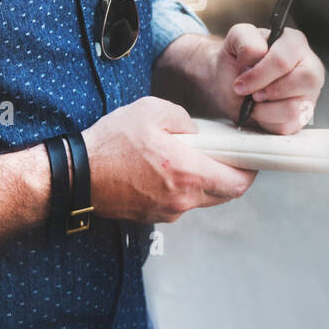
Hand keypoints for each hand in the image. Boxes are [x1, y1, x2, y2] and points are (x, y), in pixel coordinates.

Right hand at [82, 96, 255, 223]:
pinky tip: (160, 170)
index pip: (238, 183)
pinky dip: (179, 188)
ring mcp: (168, 212)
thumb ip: (182, 118)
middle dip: (226, 174)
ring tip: (181, 158)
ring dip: (200, 181)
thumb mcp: (149, 111)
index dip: (249, 171)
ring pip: (199, 199)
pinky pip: (178, 203)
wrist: (79, 174)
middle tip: (217, 153)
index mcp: (188, 172)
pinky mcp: (152, 217)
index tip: (248, 158)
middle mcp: (183, 199)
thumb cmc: (111, 144)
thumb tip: (195, 130)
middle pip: (223, 194)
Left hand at [213, 24, 325, 132]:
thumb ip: (246, 39)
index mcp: (293, 42)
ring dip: (265, 109)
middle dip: (268, 91)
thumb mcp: (235, 38)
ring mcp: (310, 92)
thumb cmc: (237, 60)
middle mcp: (309, 66)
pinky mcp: (304, 115)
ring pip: (295, 108)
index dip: (259, 75)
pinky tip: (262, 109)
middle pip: (302, 82)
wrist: (229, 82)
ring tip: (254, 101)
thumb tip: (256, 58)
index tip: (240, 83)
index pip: (282, 60)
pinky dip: (268, 121)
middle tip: (251, 93)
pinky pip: (289, 125)